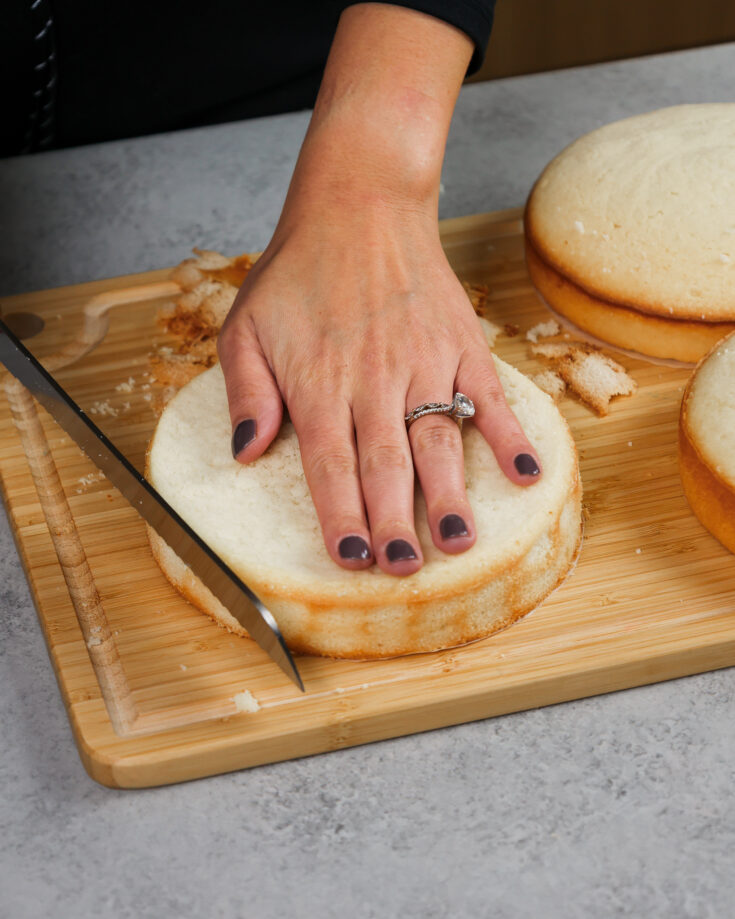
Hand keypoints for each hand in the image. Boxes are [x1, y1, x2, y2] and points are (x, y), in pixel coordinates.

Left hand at [217, 4, 541, 575]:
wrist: (358, 205)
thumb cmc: (297, 272)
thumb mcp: (245, 327)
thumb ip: (245, 394)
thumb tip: (245, 455)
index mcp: (318, 383)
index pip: (330, 465)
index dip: (341, 516)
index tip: (352, 560)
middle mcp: (372, 379)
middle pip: (384, 464)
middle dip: (394, 521)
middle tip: (404, 569)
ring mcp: (423, 361)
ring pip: (435, 439)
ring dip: (448, 493)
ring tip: (459, 541)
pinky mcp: (461, 344)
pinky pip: (488, 396)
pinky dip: (508, 434)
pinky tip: (525, 474)